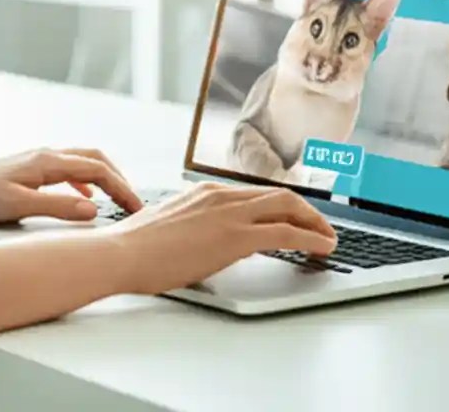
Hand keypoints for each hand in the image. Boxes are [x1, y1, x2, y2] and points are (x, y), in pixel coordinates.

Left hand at [0, 148, 142, 223]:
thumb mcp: (20, 206)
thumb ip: (59, 208)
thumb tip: (94, 211)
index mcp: (47, 161)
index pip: (98, 170)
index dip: (122, 189)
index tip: (136, 208)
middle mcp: (45, 155)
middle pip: (95, 159)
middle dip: (118, 180)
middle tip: (133, 203)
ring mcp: (37, 160)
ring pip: (82, 163)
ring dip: (103, 179)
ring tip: (116, 201)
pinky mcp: (29, 169)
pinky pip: (67, 170)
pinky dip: (84, 182)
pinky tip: (83, 199)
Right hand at [102, 182, 336, 294]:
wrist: (120, 253)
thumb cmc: (134, 248)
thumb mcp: (169, 228)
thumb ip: (192, 228)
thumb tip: (202, 241)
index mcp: (205, 193)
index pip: (255, 194)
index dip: (282, 207)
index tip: (294, 218)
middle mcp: (220, 196)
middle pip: (279, 195)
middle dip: (307, 211)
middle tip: (321, 229)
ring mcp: (229, 214)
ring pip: (288, 207)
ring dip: (314, 223)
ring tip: (328, 240)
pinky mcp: (235, 236)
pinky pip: (286, 232)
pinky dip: (311, 238)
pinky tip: (323, 248)